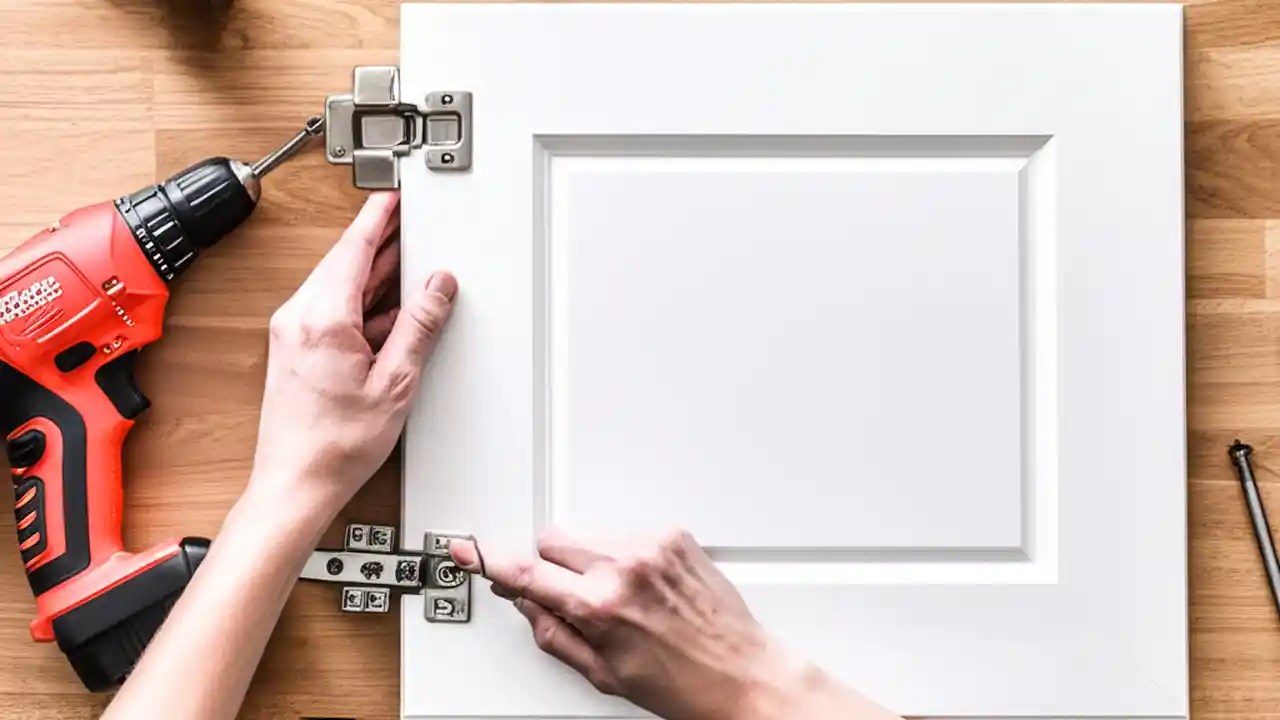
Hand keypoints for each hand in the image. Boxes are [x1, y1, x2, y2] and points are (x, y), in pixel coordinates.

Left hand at [249, 191, 456, 515]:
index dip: (378, 218)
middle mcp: (298, 318)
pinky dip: (360, 304)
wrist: (296, 483)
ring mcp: (291, 332)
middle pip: (344, 263)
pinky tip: (387, 316)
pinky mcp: (292, 348)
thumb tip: (439, 287)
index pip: (353, 248)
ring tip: (410, 277)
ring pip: (338, 286)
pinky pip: (329, 309)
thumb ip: (420, 326)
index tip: (393, 198)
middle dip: (381, 245)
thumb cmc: (336, 445)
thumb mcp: (396, 381)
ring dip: (373, 278)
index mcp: (322, 318)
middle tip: (412, 230)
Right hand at [450, 529, 804, 719]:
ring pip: (588, 535)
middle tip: (572, 599)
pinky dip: (625, 556)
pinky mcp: (673, 535)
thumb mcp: (603, 673)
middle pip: (552, 541)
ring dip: (590, 561)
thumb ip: (553, 633)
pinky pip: (625, 534)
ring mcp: (652, 546)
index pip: (527, 573)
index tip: (468, 548)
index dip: (490, 560)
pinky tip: (646, 588)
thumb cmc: (682, 684)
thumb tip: (525, 602)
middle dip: (552, 567)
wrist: (742, 674)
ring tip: (622, 599)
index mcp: (600, 606)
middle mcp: (624, 568)